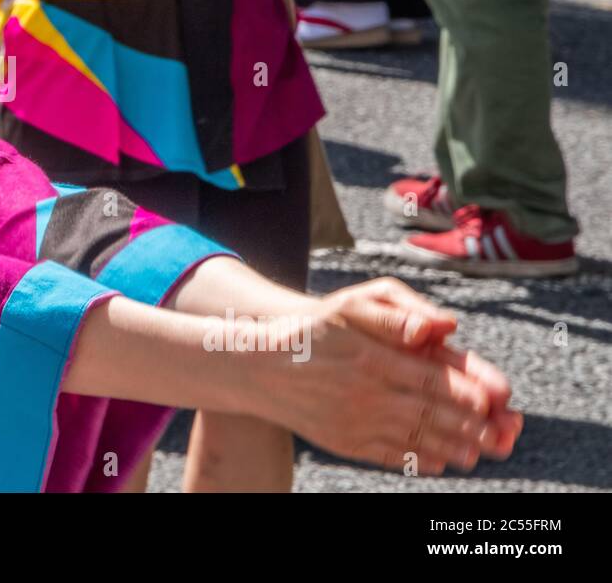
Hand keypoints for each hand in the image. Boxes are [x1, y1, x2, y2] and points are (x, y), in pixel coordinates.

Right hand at [244, 303, 521, 474]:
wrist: (258, 366)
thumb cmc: (314, 330)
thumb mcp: (351, 304)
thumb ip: (399, 311)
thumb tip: (443, 326)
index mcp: (374, 358)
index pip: (436, 379)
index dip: (473, 392)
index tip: (499, 399)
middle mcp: (367, 394)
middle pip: (434, 414)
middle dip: (476, 426)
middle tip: (505, 432)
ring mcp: (356, 422)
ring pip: (418, 439)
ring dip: (456, 447)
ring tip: (482, 451)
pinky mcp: (345, 442)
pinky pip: (392, 455)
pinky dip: (422, 459)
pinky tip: (442, 459)